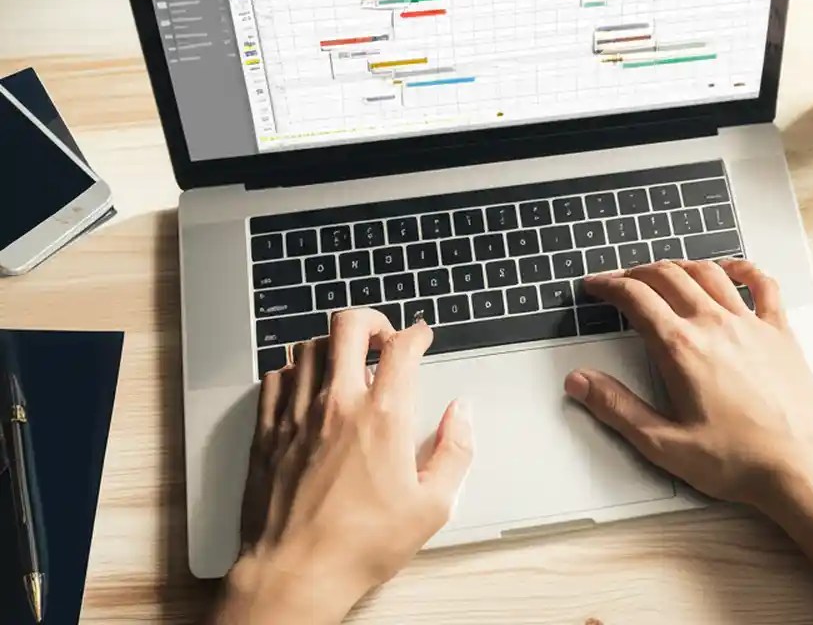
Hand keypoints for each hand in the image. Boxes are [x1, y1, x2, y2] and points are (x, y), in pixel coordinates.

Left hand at [213, 311, 472, 624]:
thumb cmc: (361, 546)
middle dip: (372, 321)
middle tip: (382, 337)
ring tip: (346, 361)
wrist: (296, 573)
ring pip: (308, 346)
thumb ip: (455, 451)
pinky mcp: (267, 433)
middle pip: (348, 326)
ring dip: (332, 345)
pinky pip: (275, 378)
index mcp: (383, 418)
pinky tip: (306, 388)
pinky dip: (295, 371)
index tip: (422, 338)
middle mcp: (338, 405)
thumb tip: (462, 413)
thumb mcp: (432, 506)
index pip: (402, 348)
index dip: (417, 334)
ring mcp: (296, 415)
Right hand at [565, 260, 812, 510]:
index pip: (635, 298)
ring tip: (664, 271)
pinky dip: (742, 268)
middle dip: (637, 272)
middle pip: (668, 276)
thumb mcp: (663, 444)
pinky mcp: (779, 332)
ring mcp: (750, 324)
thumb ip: (617, 408)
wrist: (799, 466)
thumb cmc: (737, 460)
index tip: (595, 285)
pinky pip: (761, 284)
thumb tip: (580, 381)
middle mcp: (714, 325)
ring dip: (680, 265)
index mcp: (681, 349)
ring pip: (709, 273)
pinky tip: (731, 268)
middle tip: (622, 280)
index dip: (609, 286)